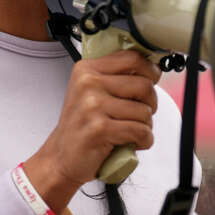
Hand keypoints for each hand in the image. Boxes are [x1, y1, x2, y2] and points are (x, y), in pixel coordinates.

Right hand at [23, 50, 160, 212]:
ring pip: (145, 111)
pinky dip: (143, 141)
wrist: (61, 156)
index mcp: (87, 69)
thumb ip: (116, 76)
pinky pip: (140, 131)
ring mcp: (93, 106)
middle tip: (139, 114)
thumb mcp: (91, 91)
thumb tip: (153, 67)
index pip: (133, 58)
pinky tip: (130, 142)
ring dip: (145, 126)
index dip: (150, 70)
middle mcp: (88, 83)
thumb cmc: (82, 125)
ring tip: (129, 130)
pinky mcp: (100, 129)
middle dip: (150, 104)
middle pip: (144, 85)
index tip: (151, 81)